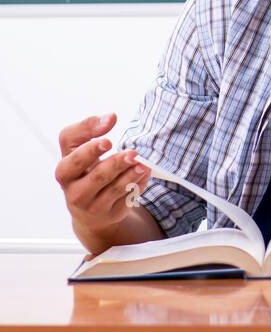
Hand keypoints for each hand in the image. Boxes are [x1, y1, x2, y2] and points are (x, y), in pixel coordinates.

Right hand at [55, 113, 150, 233]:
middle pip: (98, 176)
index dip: (90, 151)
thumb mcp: (76, 148)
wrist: (88, 208)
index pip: (74, 162)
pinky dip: (138, 183)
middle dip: (116, 163)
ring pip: (115, 189)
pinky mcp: (111, 213)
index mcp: (64, 173)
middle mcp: (76, 193)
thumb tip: (110, 117)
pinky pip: (128, 198)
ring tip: (142, 163)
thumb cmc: (82, 169)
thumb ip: (87, 129)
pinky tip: (144, 172)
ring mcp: (94, 207)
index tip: (108, 141)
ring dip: (132, 174)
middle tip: (132, 152)